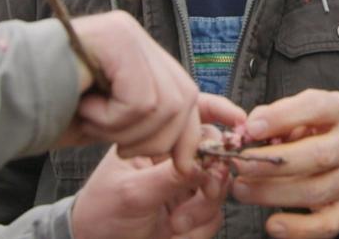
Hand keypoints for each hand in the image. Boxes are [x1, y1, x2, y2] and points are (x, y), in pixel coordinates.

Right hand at [61, 11, 200, 174]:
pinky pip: (140, 99)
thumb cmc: (50, 112)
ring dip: (125, 130)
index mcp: (138, 51)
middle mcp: (135, 35)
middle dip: (156, 139)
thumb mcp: (110, 123)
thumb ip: (149, 124)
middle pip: (183, 98)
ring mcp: (126, 32)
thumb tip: (190, 153)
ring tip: (91, 118)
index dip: (188, 134)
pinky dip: (112, 119)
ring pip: (163, 103)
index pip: (186, 92)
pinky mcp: (116, 38)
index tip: (181, 165)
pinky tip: (84, 107)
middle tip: (113, 141)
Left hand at [71, 95, 246, 238]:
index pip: (192, 115)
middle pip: (216, 155)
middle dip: (213, 176)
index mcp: (156, 142)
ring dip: (202, 208)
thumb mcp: (131, 192)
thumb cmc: (99, 214)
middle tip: (205, 188)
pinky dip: (199, 228)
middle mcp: (174, 162)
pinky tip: (175, 231)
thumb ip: (169, 177)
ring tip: (176, 222)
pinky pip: (214, 218)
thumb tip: (204, 163)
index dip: (220, 113)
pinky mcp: (192, 216)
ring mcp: (185, 189)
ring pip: (219, 190)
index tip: (239, 122)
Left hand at [231, 90, 338, 238]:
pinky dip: (298, 228)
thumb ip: (274, 117)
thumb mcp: (297, 111)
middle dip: (273, 163)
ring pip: (317, 191)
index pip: (316, 107)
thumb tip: (248, 130)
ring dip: (273, 194)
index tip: (251, 129)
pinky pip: (328, 224)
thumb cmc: (311, 127)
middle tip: (241, 167)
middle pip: (318, 156)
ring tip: (242, 190)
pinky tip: (273, 225)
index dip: (282, 117)